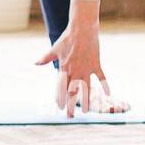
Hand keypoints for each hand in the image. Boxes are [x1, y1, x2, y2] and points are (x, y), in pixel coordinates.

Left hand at [35, 0, 112, 118]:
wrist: (82, 28)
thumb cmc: (67, 38)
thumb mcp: (55, 49)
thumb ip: (46, 58)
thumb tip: (35, 63)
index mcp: (64, 68)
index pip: (61, 87)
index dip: (59, 98)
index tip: (58, 107)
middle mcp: (75, 70)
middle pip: (72, 91)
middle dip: (70, 105)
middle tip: (70, 116)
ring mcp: (87, 68)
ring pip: (87, 88)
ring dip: (86, 100)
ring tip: (86, 111)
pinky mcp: (96, 64)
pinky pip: (101, 77)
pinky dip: (105, 85)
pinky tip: (109, 94)